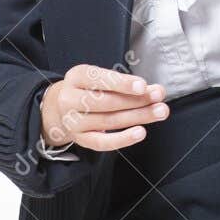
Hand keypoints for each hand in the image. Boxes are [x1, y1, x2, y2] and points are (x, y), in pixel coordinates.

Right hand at [40, 65, 167, 151]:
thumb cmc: (89, 89)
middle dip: (136, 100)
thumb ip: (127, 84)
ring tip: (159, 112)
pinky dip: (122, 139)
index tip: (142, 86)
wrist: (60, 108)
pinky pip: (101, 142)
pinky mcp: (79, 138)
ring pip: (108, 120)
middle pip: (106, 101)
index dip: (122, 83)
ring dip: (137, 117)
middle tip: (159, 98)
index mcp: (77, 77)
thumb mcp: (101, 79)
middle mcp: (70, 98)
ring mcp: (73, 121)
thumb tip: (155, 91)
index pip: (99, 79)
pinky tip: (140, 133)